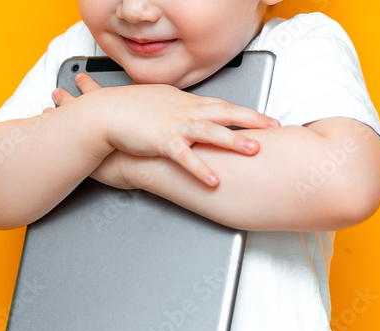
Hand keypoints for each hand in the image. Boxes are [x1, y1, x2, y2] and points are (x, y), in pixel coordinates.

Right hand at [51, 72, 279, 186]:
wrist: (106, 112)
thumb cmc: (128, 108)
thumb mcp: (160, 103)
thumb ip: (180, 109)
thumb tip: (193, 115)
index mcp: (186, 103)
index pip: (222, 106)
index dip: (247, 113)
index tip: (266, 119)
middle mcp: (185, 111)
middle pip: (225, 113)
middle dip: (252, 120)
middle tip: (273, 127)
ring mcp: (175, 126)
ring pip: (211, 131)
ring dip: (234, 140)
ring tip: (254, 149)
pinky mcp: (162, 142)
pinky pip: (185, 157)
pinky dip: (201, 168)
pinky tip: (213, 179)